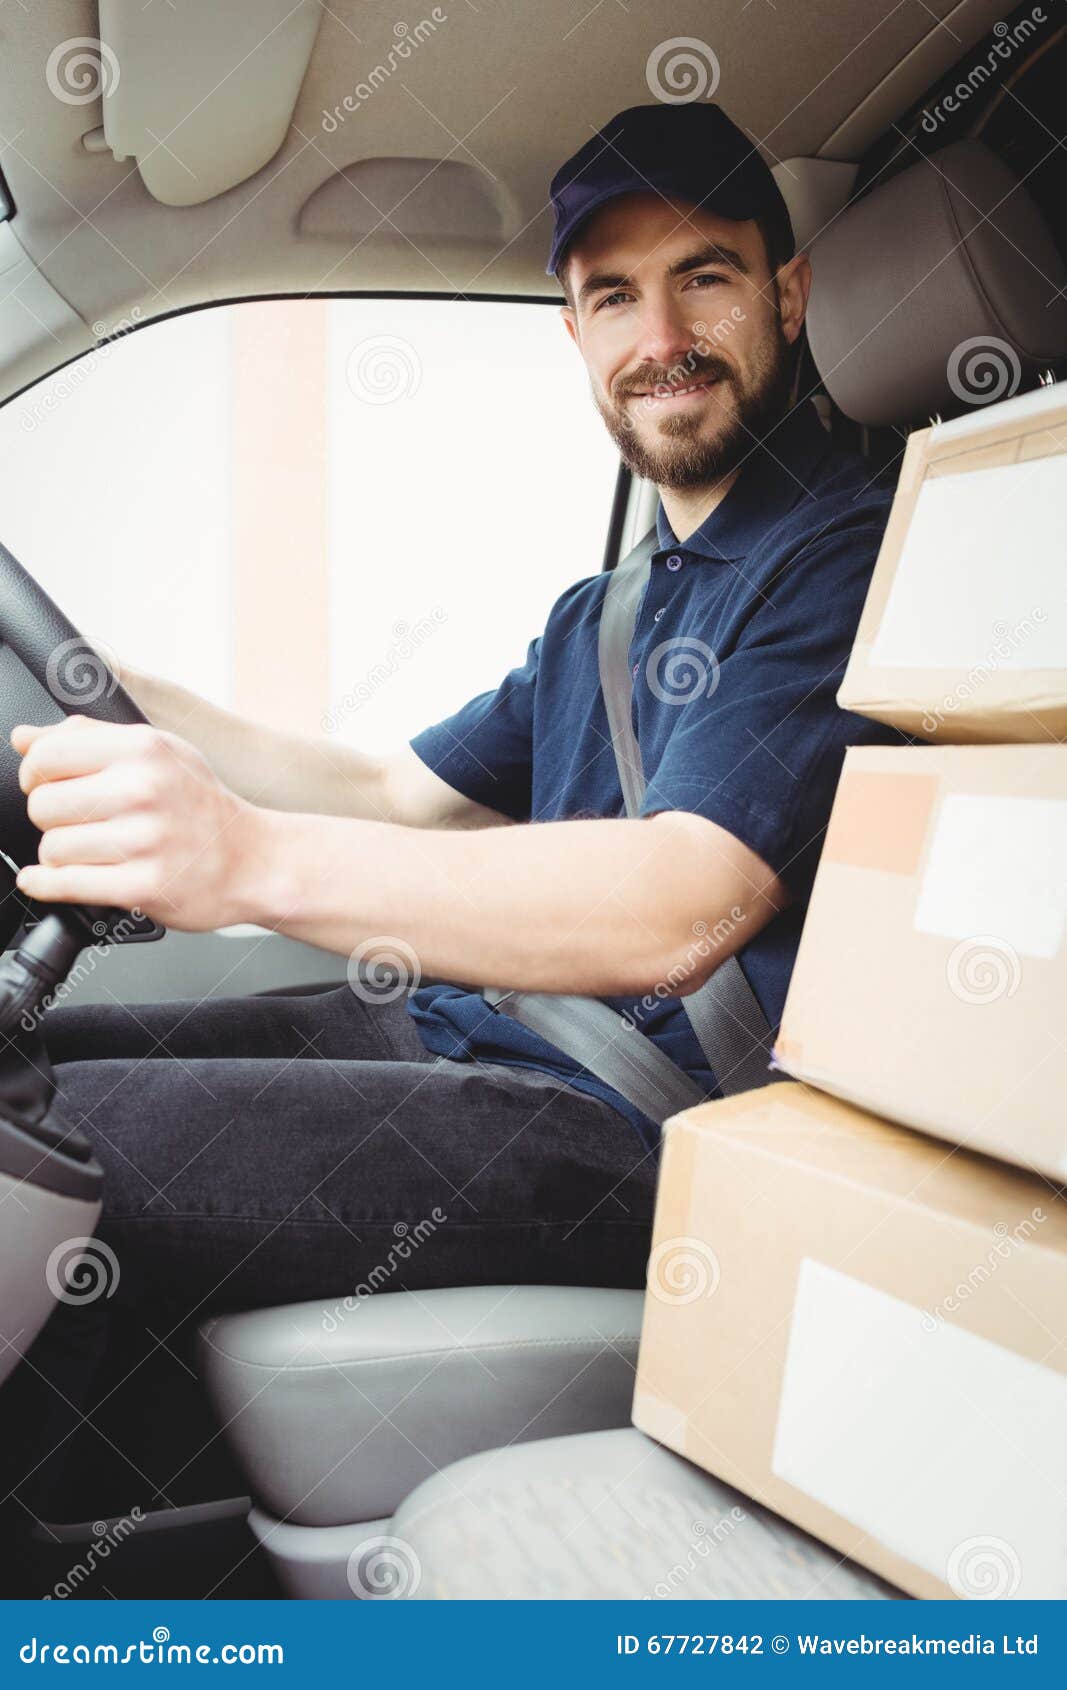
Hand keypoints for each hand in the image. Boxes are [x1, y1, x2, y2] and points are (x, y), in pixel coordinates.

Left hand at [10, 716, 261, 930]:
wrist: (254, 860)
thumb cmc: (202, 805)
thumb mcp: (157, 751)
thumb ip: (87, 737)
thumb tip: (23, 738)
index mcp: (143, 749)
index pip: (45, 755)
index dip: (35, 773)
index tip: (46, 784)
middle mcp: (143, 790)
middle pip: (42, 804)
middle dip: (51, 817)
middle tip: (78, 822)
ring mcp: (144, 841)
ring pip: (51, 848)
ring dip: (60, 854)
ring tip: (89, 850)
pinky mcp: (142, 886)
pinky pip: (64, 884)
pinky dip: (46, 884)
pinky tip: (48, 878)